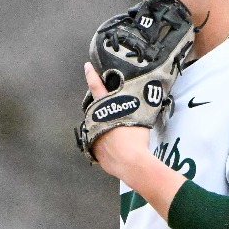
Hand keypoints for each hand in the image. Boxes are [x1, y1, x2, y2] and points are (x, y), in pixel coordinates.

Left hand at [83, 63, 154, 177]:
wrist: (130, 162)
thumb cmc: (137, 138)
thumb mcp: (140, 116)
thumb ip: (136, 109)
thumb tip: (142, 103)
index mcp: (107, 107)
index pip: (97, 86)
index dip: (92, 75)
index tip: (87, 66)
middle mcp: (95, 119)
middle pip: (95, 108)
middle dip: (102, 108)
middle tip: (112, 109)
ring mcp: (92, 134)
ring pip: (96, 126)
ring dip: (104, 126)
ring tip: (118, 132)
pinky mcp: (93, 149)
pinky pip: (98, 142)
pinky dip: (105, 143)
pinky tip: (116, 147)